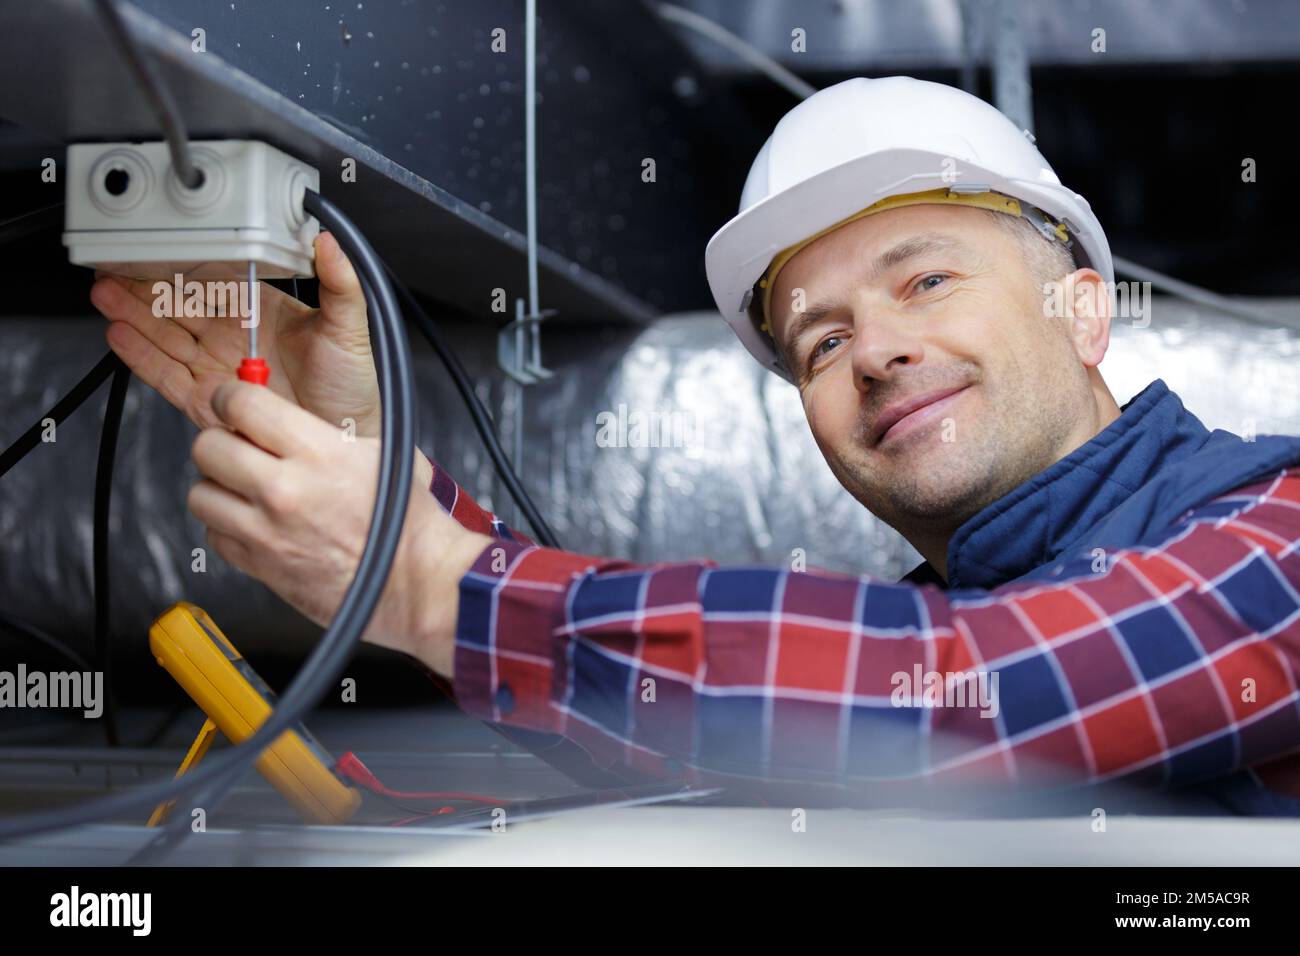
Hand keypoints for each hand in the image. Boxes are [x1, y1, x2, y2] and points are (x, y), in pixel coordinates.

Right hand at [90, 232, 381, 437]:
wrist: (346, 435)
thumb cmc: (352, 385)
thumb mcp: (349, 328)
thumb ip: (340, 283)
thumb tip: (328, 241)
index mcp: (262, 312)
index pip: (214, 283)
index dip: (184, 266)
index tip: (158, 249)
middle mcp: (234, 338)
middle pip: (180, 307)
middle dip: (145, 288)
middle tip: (115, 269)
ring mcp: (217, 368)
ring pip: (166, 337)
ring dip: (135, 317)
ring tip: (107, 296)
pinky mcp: (207, 401)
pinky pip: (167, 376)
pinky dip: (142, 357)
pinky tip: (121, 336)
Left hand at [188, 381, 490, 675]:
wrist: (417, 583)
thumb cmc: (410, 525)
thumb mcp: (382, 452)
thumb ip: (328, 432)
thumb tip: (292, 416)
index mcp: (317, 453)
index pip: (240, 404)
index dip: (231, 398)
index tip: (235, 402)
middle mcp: (284, 491)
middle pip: (207, 447)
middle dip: (222, 441)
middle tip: (240, 446)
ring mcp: (267, 532)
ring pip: (201, 494)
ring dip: (220, 488)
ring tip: (247, 490)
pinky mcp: (261, 567)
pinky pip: (216, 537)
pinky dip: (229, 528)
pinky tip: (257, 524)